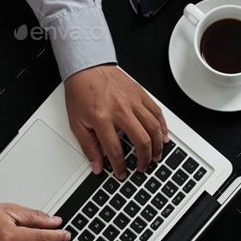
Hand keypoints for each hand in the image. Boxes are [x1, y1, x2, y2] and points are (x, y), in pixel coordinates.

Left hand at [64, 64, 168, 179]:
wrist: (87, 66)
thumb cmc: (81, 92)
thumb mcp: (77, 122)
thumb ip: (88, 146)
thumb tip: (97, 166)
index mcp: (102, 118)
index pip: (115, 150)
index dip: (120, 166)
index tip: (122, 173)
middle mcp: (119, 109)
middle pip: (141, 140)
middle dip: (144, 159)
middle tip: (143, 167)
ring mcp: (132, 100)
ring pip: (153, 127)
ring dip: (157, 146)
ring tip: (156, 156)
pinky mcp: (140, 93)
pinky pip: (157, 112)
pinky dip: (163, 126)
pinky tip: (163, 137)